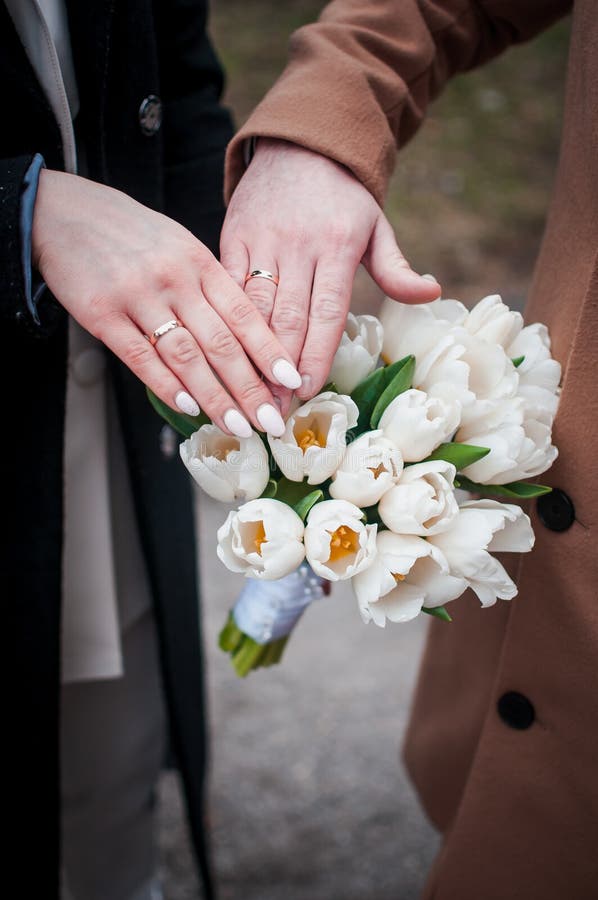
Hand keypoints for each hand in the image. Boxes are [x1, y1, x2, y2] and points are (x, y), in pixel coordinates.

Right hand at [32, 169, 301, 436]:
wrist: (62, 211)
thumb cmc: (128, 233)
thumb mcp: (179, 245)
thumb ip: (209, 286)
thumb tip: (244, 336)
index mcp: (199, 261)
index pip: (244, 314)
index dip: (270, 352)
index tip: (292, 382)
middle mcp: (174, 279)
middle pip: (221, 342)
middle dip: (250, 388)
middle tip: (271, 422)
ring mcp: (137, 296)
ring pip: (186, 355)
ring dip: (215, 397)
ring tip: (237, 427)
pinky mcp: (101, 314)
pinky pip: (139, 356)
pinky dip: (166, 384)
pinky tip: (188, 406)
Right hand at [220, 139, 440, 408]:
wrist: (300, 144)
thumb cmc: (344, 198)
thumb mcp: (376, 227)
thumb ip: (396, 268)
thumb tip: (432, 293)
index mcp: (338, 246)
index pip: (327, 311)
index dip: (316, 354)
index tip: (307, 390)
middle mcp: (298, 244)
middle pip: (289, 317)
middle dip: (281, 367)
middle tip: (275, 407)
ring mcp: (262, 239)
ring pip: (255, 306)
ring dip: (251, 353)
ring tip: (250, 392)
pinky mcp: (233, 236)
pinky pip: (229, 285)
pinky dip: (227, 320)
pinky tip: (223, 352)